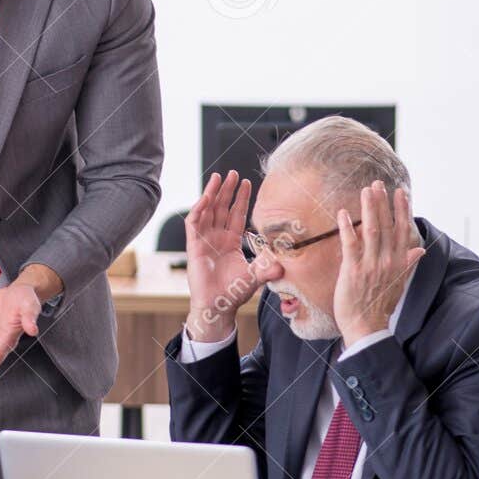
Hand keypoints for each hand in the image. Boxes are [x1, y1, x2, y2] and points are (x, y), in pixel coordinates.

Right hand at [183, 170, 272, 342]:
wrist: (217, 306)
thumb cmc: (234, 293)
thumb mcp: (256, 277)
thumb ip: (268, 268)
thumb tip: (284, 264)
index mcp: (231, 241)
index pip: (236, 214)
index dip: (241, 199)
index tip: (247, 182)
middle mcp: (217, 237)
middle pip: (221, 207)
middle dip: (226, 190)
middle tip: (233, 172)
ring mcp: (204, 240)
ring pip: (207, 210)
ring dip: (212, 193)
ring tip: (218, 177)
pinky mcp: (193, 246)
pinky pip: (194, 223)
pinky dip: (199, 209)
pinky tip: (206, 197)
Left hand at [333, 181, 424, 347]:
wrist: (367, 326)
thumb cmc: (381, 305)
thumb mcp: (399, 283)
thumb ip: (408, 263)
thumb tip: (420, 249)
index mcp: (399, 263)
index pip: (404, 231)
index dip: (403, 210)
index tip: (402, 193)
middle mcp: (388, 261)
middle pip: (388, 226)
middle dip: (384, 203)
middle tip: (379, 183)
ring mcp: (371, 265)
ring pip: (372, 231)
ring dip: (369, 209)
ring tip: (367, 190)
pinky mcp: (353, 270)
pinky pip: (350, 244)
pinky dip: (347, 227)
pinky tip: (343, 213)